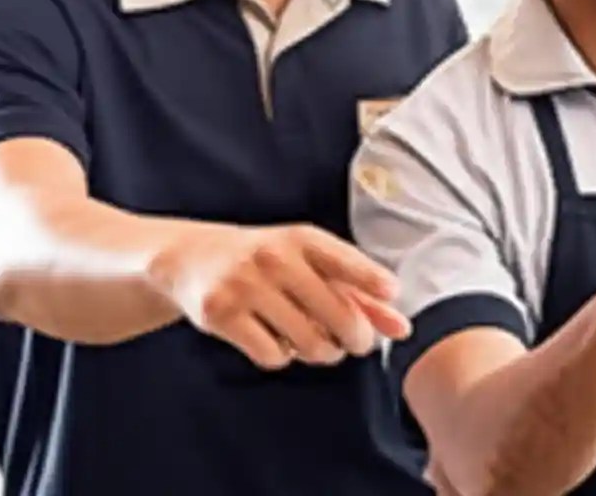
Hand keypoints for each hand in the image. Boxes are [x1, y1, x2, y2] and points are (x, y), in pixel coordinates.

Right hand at [148, 223, 410, 369]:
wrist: (193, 258)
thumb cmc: (268, 261)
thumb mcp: (309, 263)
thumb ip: (358, 293)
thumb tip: (402, 327)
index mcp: (302, 239)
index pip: (345, 260)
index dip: (371, 279)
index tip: (392, 293)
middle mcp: (275, 258)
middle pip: (337, 316)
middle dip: (356, 338)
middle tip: (355, 343)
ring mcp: (246, 286)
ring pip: (310, 342)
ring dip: (323, 352)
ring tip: (319, 344)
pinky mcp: (222, 315)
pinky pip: (274, 356)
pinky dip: (283, 356)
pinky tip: (278, 340)